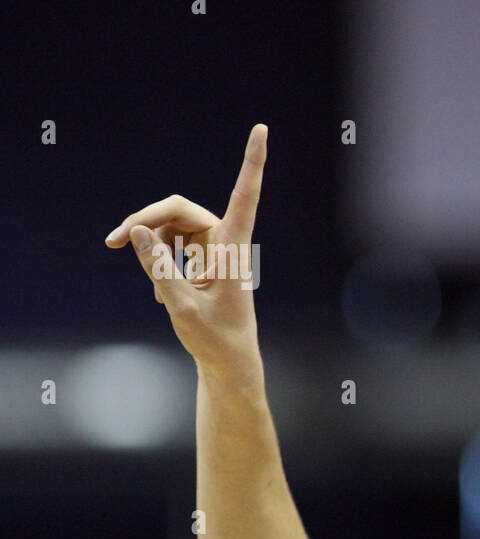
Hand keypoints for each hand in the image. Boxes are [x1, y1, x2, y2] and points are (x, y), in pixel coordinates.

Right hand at [106, 124, 267, 374]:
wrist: (228, 361)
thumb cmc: (214, 338)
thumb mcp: (181, 306)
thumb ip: (157, 268)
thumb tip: (136, 229)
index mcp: (234, 247)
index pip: (245, 196)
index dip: (252, 162)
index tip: (262, 129)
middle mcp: (227, 241)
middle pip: (179, 209)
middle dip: (145, 219)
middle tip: (111, 240)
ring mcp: (216, 248)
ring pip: (172, 225)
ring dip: (148, 241)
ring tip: (139, 274)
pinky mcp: (206, 258)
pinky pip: (172, 243)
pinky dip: (158, 260)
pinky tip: (161, 294)